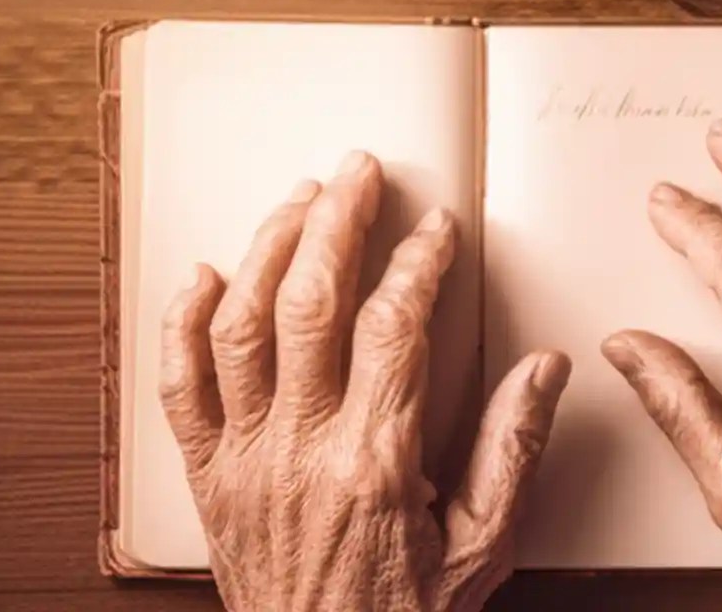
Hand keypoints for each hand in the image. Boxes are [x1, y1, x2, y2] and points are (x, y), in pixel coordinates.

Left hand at [159, 152, 570, 611]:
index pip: (396, 328)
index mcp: (375, 463)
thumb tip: (542, 370)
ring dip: (268, 250)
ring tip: (299, 202)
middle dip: (338, 223)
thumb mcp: (482, 547)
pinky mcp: (209, 473)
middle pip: (311, 303)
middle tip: (360, 173)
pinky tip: (204, 276)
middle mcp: (300, 449)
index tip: (437, 229)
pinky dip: (182, 322)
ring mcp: (245, 457)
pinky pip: (178, 386)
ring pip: (240, 326)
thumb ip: (512, 451)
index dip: (419, 262)